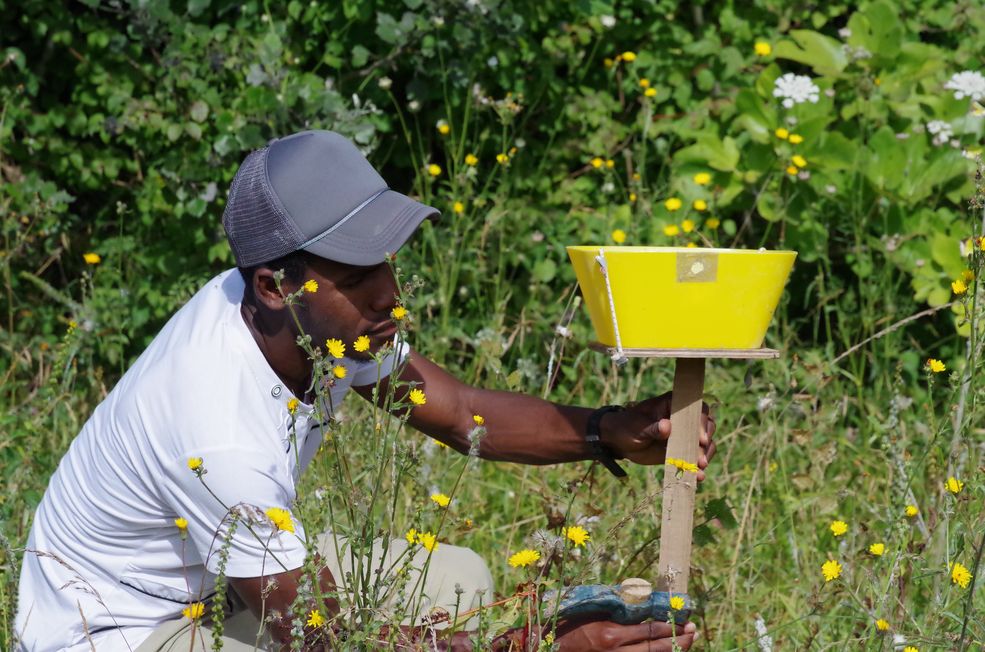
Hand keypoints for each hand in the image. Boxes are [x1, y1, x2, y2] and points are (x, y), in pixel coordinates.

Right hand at [554, 619, 697, 650]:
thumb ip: (617, 608)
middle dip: (678, 639)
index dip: (668, 624)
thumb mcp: (593, 612)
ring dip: (674, 649)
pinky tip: (670, 650)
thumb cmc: (572, 625)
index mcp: (610, 634)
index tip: (682, 617)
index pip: (648, 630)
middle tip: (692, 629)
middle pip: (656, 648)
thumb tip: (642, 599)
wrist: (557, 648)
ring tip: (688, 639)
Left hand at [602, 393, 715, 479]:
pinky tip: (698, 476)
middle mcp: (683, 417)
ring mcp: (685, 434)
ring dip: (705, 455)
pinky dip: (698, 466)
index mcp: (673, 404)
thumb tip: (667, 426)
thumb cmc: (627, 426)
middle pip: (707, 425)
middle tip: (701, 457)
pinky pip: (695, 456)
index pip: (696, 409)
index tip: (700, 439)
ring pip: (705, 442)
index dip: (701, 423)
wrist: (619, 442)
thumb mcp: (638, 427)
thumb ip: (653, 427)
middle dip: (706, 441)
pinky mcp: (682, 449)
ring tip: (700, 467)